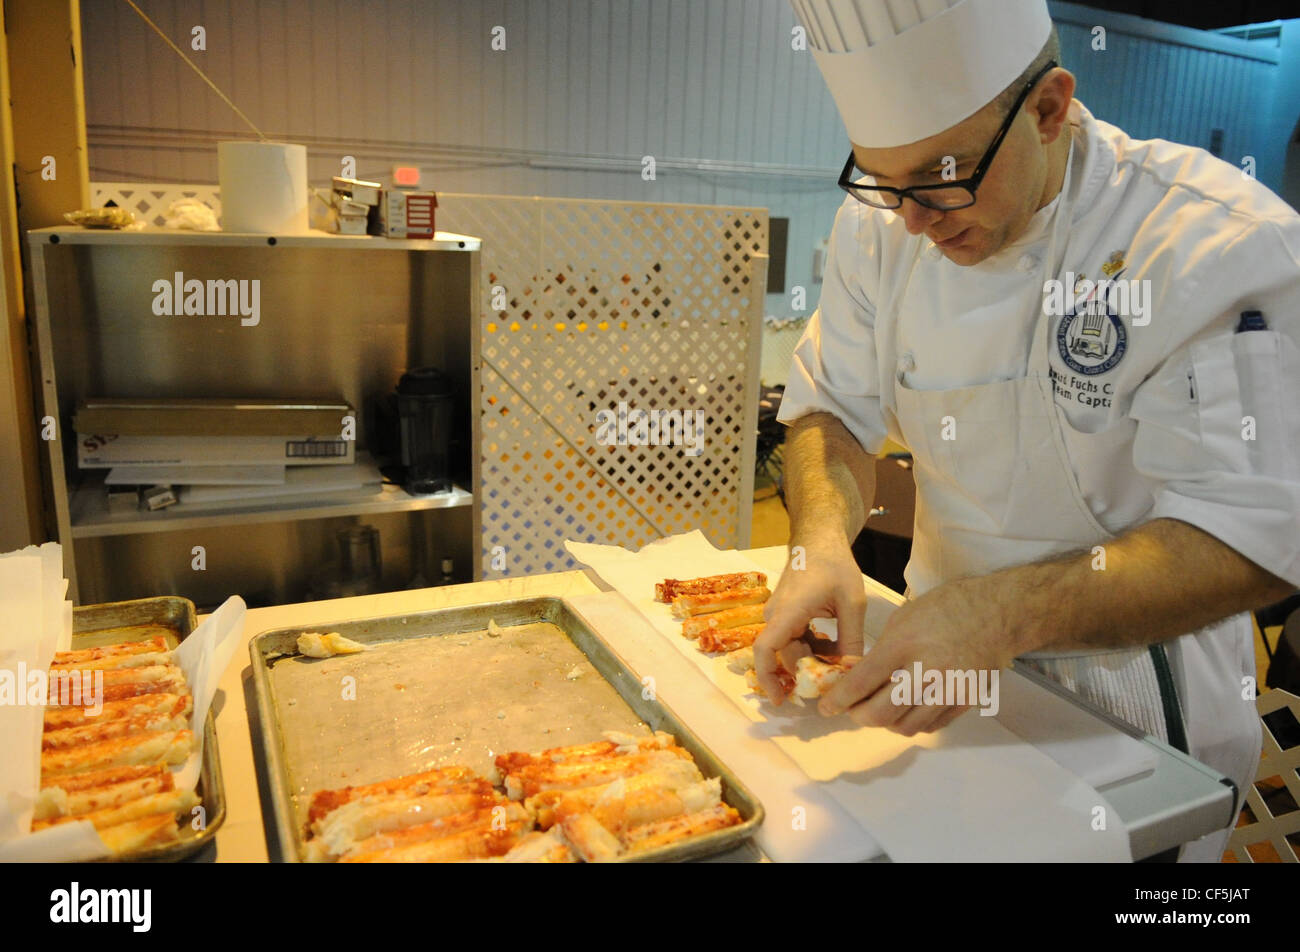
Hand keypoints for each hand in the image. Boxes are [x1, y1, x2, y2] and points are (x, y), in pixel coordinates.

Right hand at [754, 533, 867, 703]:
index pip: (766, 649)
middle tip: (834, 685)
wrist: (820, 540)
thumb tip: (852, 673)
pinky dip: (813, 648)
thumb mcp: (852, 603)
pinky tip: (835, 647)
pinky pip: (795, 640)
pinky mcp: (787, 615)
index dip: (769, 677)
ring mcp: (780, 615)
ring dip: (812, 660)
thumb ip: (852, 640)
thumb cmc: (835, 566)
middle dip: (806, 673)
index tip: (779, 699)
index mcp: (788, 612)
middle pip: (784, 656)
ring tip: (839, 665)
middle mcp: (777, 616)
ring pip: (790, 649)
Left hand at [818, 577, 1015, 734]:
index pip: (862, 684)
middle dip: (859, 716)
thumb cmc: (945, 608)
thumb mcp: (902, 620)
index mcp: (905, 646)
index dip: (838, 700)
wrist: (995, 613)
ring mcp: (949, 691)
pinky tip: (906, 708)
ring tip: (880, 708)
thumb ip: (879, 652)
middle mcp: (927, 673)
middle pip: (882, 714)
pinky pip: (930, 726)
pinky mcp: (965, 702)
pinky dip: (912, 722)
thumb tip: (858, 678)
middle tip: (853, 709)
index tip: (826, 707)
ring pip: (906, 727)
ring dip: (886, 722)